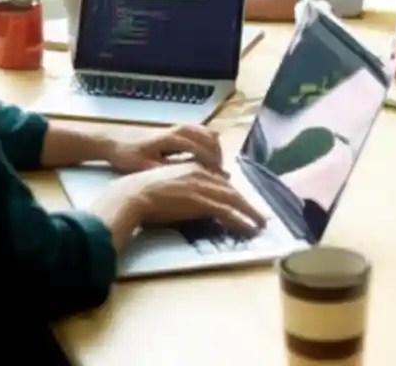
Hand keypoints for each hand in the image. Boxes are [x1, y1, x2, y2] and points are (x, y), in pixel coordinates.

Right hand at [92, 162, 267, 248]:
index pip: (221, 181)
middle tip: (260, 216)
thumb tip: (198, 198)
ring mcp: (202, 187)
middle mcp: (202, 174)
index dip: (235, 194)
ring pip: (233, 199)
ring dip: (250, 213)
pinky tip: (250, 228)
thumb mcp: (169, 183)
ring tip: (261, 224)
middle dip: (248, 204)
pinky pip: (226, 211)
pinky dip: (241, 220)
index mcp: (194, 167)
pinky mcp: (200, 202)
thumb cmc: (145, 192)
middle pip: (231, 189)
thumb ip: (186, 186)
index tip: (244, 204)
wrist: (134, 195)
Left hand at [107, 124, 222, 173]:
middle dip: (218, 158)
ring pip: (208, 134)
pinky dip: (210, 144)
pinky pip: (202, 132)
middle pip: (210, 139)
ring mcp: (178, 126)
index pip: (201, 149)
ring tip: (216, 169)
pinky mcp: (177, 128)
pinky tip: (207, 159)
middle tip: (220, 177)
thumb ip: (169, 172)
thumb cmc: (128, 156)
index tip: (218, 180)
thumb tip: (190, 179)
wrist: (114, 141)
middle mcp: (178, 128)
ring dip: (215, 150)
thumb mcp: (146, 168)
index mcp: (172, 138)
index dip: (212, 165)